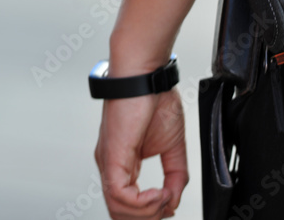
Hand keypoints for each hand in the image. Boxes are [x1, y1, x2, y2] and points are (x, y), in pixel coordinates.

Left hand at [95, 90, 188, 218]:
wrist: (145, 77)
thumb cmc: (153, 101)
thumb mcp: (172, 147)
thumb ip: (175, 176)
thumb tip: (174, 200)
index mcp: (122, 163)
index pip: (126, 204)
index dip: (151, 212)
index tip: (170, 204)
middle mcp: (110, 165)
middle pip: (119, 212)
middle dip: (149, 217)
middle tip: (168, 206)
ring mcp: (108, 161)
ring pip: (118, 209)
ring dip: (149, 211)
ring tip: (166, 198)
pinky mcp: (111, 156)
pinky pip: (120, 194)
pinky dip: (144, 202)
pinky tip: (160, 193)